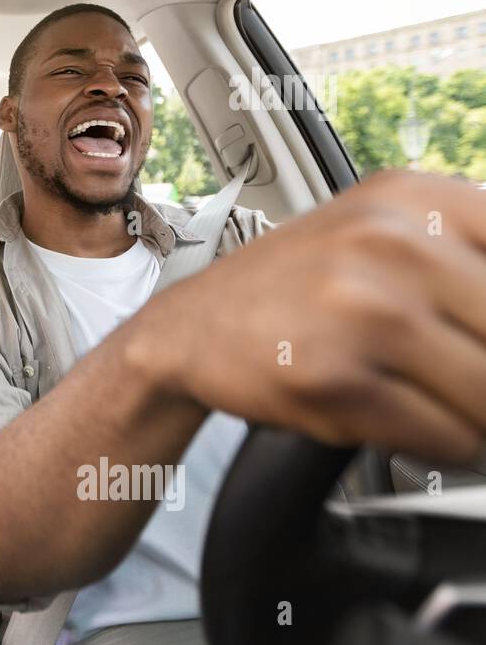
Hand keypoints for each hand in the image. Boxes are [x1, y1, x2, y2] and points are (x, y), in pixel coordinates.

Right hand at [141, 169, 485, 464]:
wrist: (188, 328)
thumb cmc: (295, 288)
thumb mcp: (385, 232)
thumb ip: (471, 258)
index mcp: (420, 198)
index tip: (479, 341)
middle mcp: (392, 242)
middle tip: (465, 383)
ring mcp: (361, 309)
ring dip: (476, 419)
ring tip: (438, 405)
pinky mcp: (332, 377)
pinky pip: (444, 437)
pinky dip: (441, 446)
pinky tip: (403, 420)